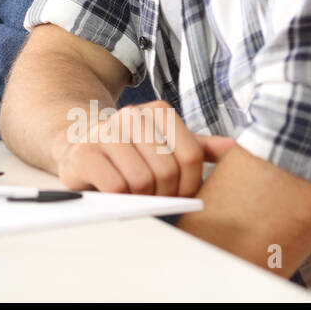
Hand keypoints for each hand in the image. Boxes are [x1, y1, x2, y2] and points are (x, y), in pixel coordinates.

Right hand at [48, 99, 235, 197]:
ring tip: (134, 194)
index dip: (190, 183)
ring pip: (141, 180)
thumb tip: (232, 148)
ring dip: (140, 197)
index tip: (179, 192)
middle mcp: (131, 114)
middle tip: (154, 197)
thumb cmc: (128, 152)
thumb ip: (197, 147)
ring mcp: (104, 131)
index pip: (191, 155)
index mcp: (157, 112)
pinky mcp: (84, 152)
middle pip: (167, 170)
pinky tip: (114, 192)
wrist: (78, 147)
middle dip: (164, 193)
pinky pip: (114, 186)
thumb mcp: (164, 145)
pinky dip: (119, 198)